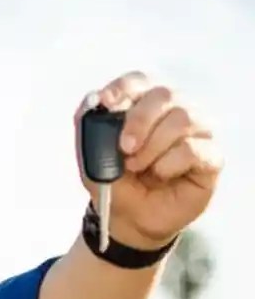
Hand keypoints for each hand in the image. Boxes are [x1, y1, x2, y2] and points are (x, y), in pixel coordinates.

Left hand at [73, 71, 223, 249]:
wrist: (127, 217)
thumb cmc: (113, 181)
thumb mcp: (90, 155)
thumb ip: (88, 125)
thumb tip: (93, 99)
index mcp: (143, 105)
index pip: (139, 81)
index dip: (124, 88)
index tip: (107, 103)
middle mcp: (174, 111)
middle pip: (164, 95)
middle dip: (139, 121)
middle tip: (124, 149)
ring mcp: (197, 132)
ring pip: (183, 118)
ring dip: (153, 145)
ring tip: (138, 166)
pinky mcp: (211, 157)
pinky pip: (195, 149)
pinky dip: (170, 163)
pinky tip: (161, 174)